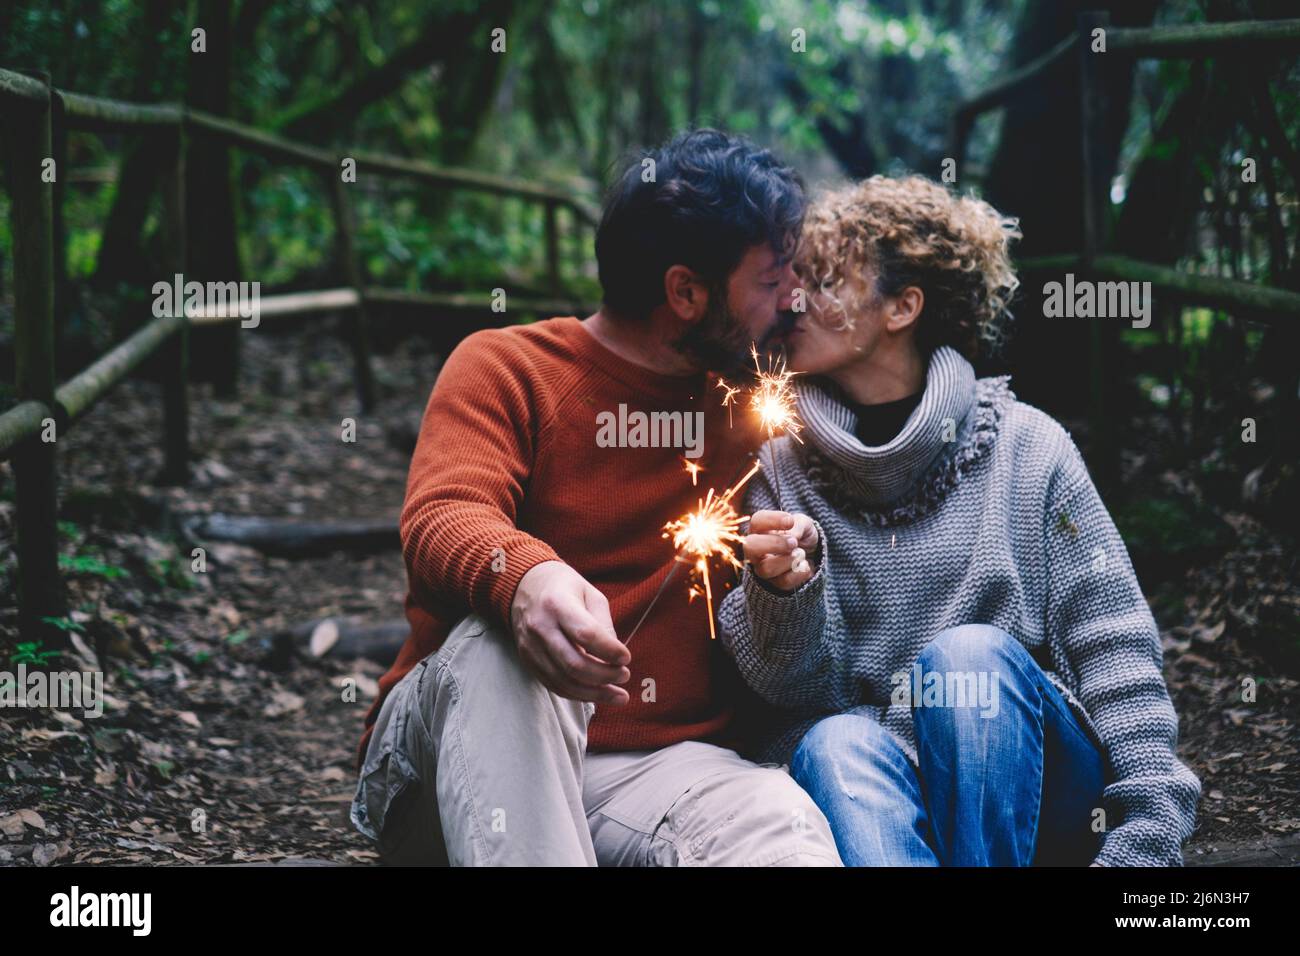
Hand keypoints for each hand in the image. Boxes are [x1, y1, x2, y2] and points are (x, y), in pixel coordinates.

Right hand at [510, 561, 630, 704]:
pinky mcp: (528, 661)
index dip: (609, 651)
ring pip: (564, 681)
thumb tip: (615, 658)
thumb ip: (604, 624)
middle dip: (605, 676)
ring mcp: (531, 647)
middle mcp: (540, 627)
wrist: (525, 586)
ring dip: (595, 693)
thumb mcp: (590, 594)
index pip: (586, 634)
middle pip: (574, 664)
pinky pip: (554, 685)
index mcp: (557, 604)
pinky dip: (579, 694)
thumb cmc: (564, 588)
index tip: (626, 657)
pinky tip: (597, 694)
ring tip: (618, 695)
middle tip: (625, 675)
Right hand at [743, 510, 818, 592]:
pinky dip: (800, 572)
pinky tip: (804, 565)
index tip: (790, 521)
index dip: (772, 520)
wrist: (812, 555)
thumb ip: (799, 525)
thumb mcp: (804, 524)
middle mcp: (756, 549)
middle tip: (793, 542)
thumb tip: (792, 536)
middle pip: (750, 546)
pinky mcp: (775, 583)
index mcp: (761, 529)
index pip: (757, 521)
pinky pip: (784, 581)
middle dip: (774, 544)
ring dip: (790, 560)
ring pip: (766, 568)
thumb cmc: (801, 535)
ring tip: (801, 553)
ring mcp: (762, 568)